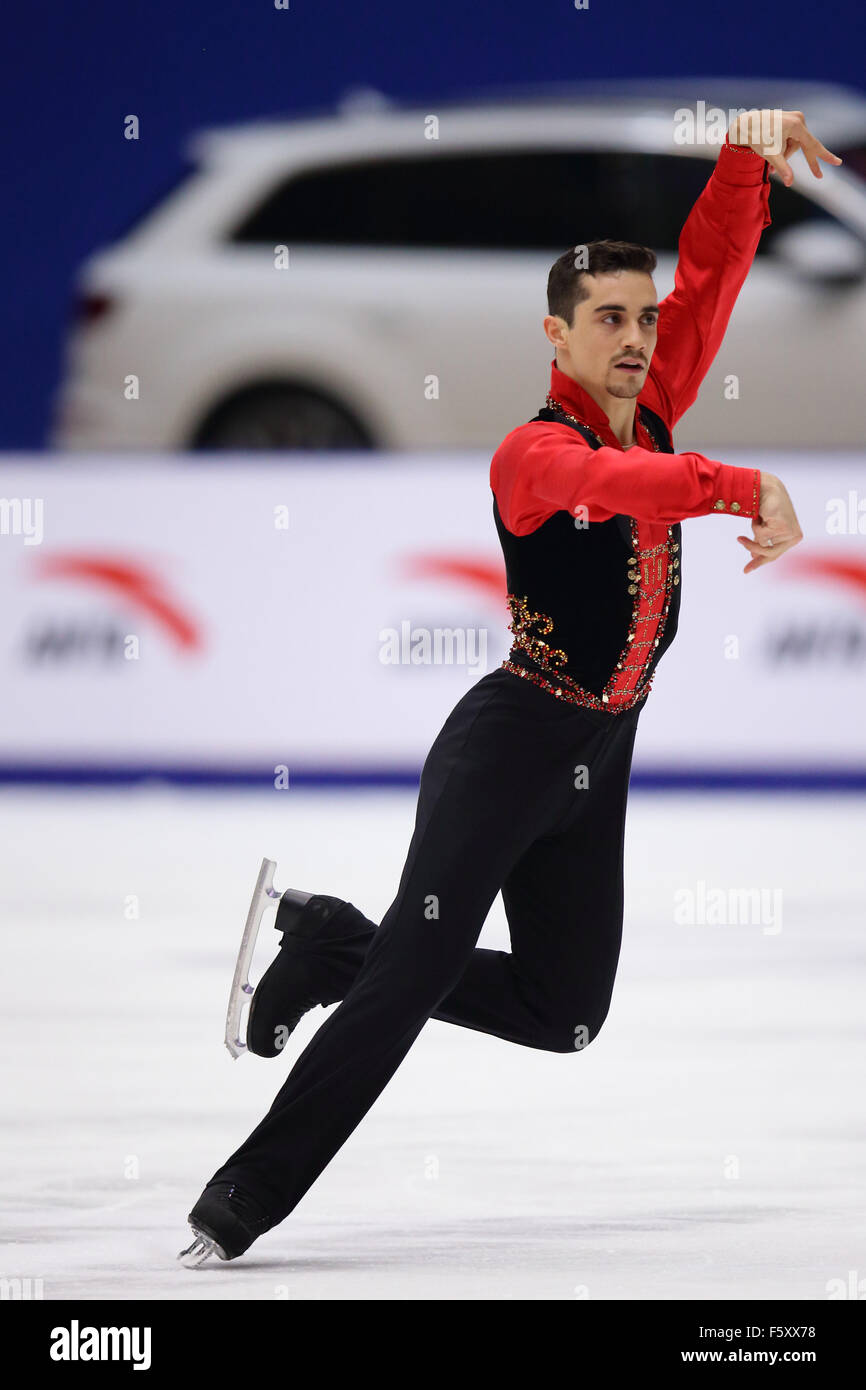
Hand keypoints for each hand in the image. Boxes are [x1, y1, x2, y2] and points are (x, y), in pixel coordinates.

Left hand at [728, 109, 842, 185]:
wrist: (745, 125)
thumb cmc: (756, 139)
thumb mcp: (770, 155)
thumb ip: (782, 168)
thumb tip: (790, 183)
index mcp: (796, 126)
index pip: (813, 145)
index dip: (825, 156)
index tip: (838, 163)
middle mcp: (798, 118)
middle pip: (801, 146)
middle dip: (790, 159)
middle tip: (808, 175)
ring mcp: (795, 117)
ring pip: (795, 143)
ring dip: (784, 153)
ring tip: (769, 159)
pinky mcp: (790, 118)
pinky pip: (791, 137)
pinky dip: (782, 147)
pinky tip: (771, 149)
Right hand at [736, 473, 802, 573]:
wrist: (766, 487)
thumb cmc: (765, 505)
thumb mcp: (763, 527)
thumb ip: (761, 541)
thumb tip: (754, 555)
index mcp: (793, 537)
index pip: (774, 554)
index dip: (759, 562)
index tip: (745, 570)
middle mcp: (794, 537)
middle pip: (770, 554)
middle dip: (752, 547)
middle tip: (739, 539)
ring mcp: (790, 534)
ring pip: (764, 545)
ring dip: (755, 532)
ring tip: (754, 521)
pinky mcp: (783, 528)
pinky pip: (762, 536)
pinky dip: (757, 526)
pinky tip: (762, 515)